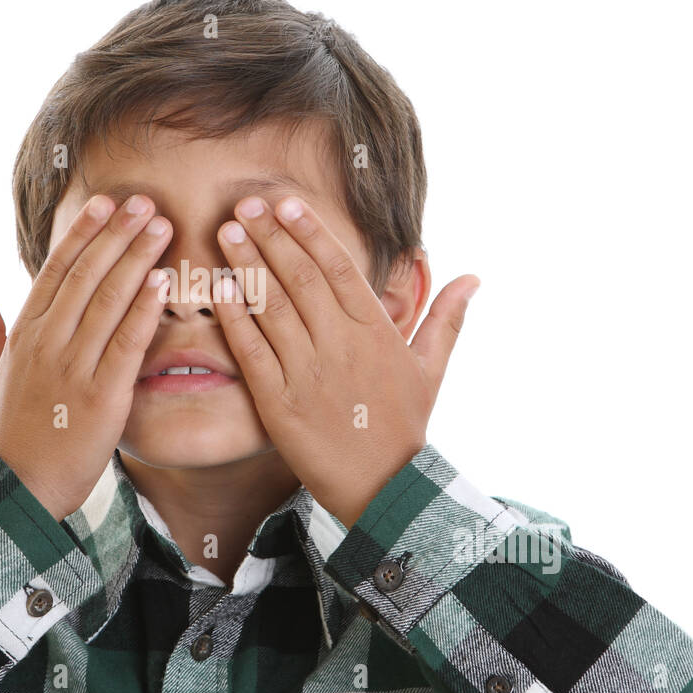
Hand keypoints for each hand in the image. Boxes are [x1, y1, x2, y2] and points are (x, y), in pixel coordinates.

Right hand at [0, 193, 171, 520]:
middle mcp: (47, 344)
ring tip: (161, 227)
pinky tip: (163, 281)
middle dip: (117, 234)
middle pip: (87, 275)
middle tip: (145, 202)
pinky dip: (145, 308)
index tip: (106, 204)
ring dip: (137, 258)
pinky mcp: (102, 396)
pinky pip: (127, 343)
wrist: (19, 491)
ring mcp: (74, 368)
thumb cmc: (9, 437)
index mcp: (23, 336)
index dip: (83, 234)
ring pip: (109, 300)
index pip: (56, 271)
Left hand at [212, 195, 478, 528]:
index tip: (286, 203)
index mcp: (375, 331)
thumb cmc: (405, 424)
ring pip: (272, 308)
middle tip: (244, 204)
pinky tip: (219, 289)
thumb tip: (474, 277)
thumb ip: (447, 318)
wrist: (384, 489)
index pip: (337, 267)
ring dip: (247, 266)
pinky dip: (235, 318)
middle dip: (270, 237)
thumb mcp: (431, 368)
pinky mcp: (278, 404)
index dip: (310, 231)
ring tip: (225, 232)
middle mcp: (340, 345)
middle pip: (299, 278)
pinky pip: (251, 352)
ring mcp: (307, 373)